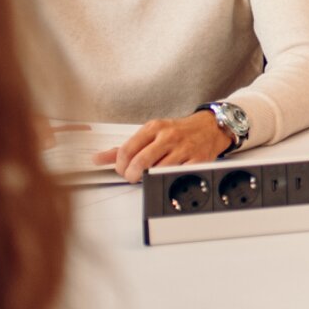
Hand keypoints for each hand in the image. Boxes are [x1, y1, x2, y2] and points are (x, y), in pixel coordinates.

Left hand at [95, 111, 231, 182]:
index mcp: (154, 127)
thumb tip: (98, 159)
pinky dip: (168, 180)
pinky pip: (177, 175)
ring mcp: (184, 148)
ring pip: (157, 171)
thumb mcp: (150, 133)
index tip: (122, 170)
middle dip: (131, 175)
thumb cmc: (178, 131)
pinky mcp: (197, 160)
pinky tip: (165, 177)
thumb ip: (124, 147)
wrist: (210, 127)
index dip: (120, 165)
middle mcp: (168, 136)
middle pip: (140, 162)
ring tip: (149, 177)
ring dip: (149, 179)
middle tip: (133, 177)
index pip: (127, 150)